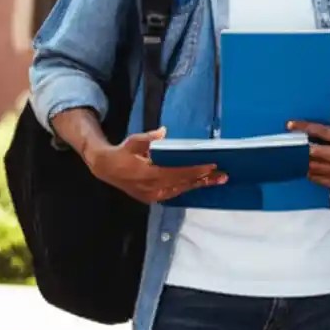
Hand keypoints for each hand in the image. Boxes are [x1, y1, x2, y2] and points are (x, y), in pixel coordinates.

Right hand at [85, 127, 226, 203]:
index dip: (195, 170)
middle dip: (204, 180)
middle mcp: (153, 188)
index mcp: (149, 174)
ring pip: (181, 190)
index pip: (178, 173)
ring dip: (199, 185)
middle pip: (183, 184)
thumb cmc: (122, 153)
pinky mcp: (152, 198)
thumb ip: (148, 139)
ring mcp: (153, 195)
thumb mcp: (133, 142)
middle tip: (223, 175)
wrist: (106, 169)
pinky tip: (199, 184)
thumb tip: (163, 132)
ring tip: (216, 180)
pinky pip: (174, 193)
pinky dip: (187, 188)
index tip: (211, 166)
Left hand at [287, 121, 329, 188]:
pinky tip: (304, 168)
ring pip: (314, 167)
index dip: (304, 127)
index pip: (321, 131)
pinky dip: (309, 173)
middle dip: (300, 149)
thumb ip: (327, 133)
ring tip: (292, 158)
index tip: (290, 125)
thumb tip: (303, 132)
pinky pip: (318, 178)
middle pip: (315, 152)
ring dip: (301, 162)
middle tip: (288, 146)